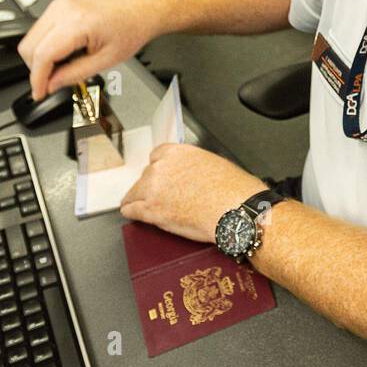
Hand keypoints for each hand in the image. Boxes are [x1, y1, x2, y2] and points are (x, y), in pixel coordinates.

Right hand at [17, 0, 154, 99]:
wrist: (139, 11)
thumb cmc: (130, 29)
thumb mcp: (105, 61)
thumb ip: (74, 74)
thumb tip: (51, 85)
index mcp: (77, 22)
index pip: (43, 54)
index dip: (37, 79)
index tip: (39, 93)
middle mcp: (63, 10)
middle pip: (29, 46)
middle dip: (37, 69)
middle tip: (52, 83)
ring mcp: (59, 6)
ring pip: (31, 39)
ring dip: (40, 58)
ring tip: (63, 67)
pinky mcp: (58, 7)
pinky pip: (39, 31)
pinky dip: (45, 47)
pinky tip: (63, 54)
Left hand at [119, 143, 267, 242]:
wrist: (235, 211)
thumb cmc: (233, 191)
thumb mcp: (214, 164)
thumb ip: (194, 165)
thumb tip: (192, 174)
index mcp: (177, 152)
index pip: (156, 156)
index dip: (159, 169)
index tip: (161, 176)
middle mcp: (161, 167)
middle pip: (146, 174)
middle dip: (152, 184)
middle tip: (161, 195)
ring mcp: (153, 189)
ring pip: (135, 192)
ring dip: (138, 198)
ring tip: (139, 205)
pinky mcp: (151, 211)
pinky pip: (131, 210)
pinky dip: (131, 212)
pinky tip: (131, 214)